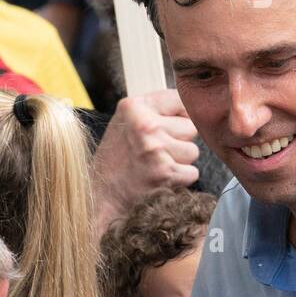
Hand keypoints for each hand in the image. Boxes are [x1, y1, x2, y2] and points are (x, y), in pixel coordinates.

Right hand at [93, 90, 199, 230]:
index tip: (166, 127)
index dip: (179, 116)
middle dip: (179, 140)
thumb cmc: (117, 157)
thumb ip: (156, 108)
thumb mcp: (127, 121)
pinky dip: (180, 179)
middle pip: (190, 127)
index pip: (180, 100)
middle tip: (155, 150)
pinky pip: (192, 172)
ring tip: (156, 164)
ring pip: (193, 151)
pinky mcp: (165, 173)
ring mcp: (155, 150)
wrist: (102, 196)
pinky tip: (159, 178)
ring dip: (180, 161)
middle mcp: (144, 125)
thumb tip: (192, 105)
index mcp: (133, 107)